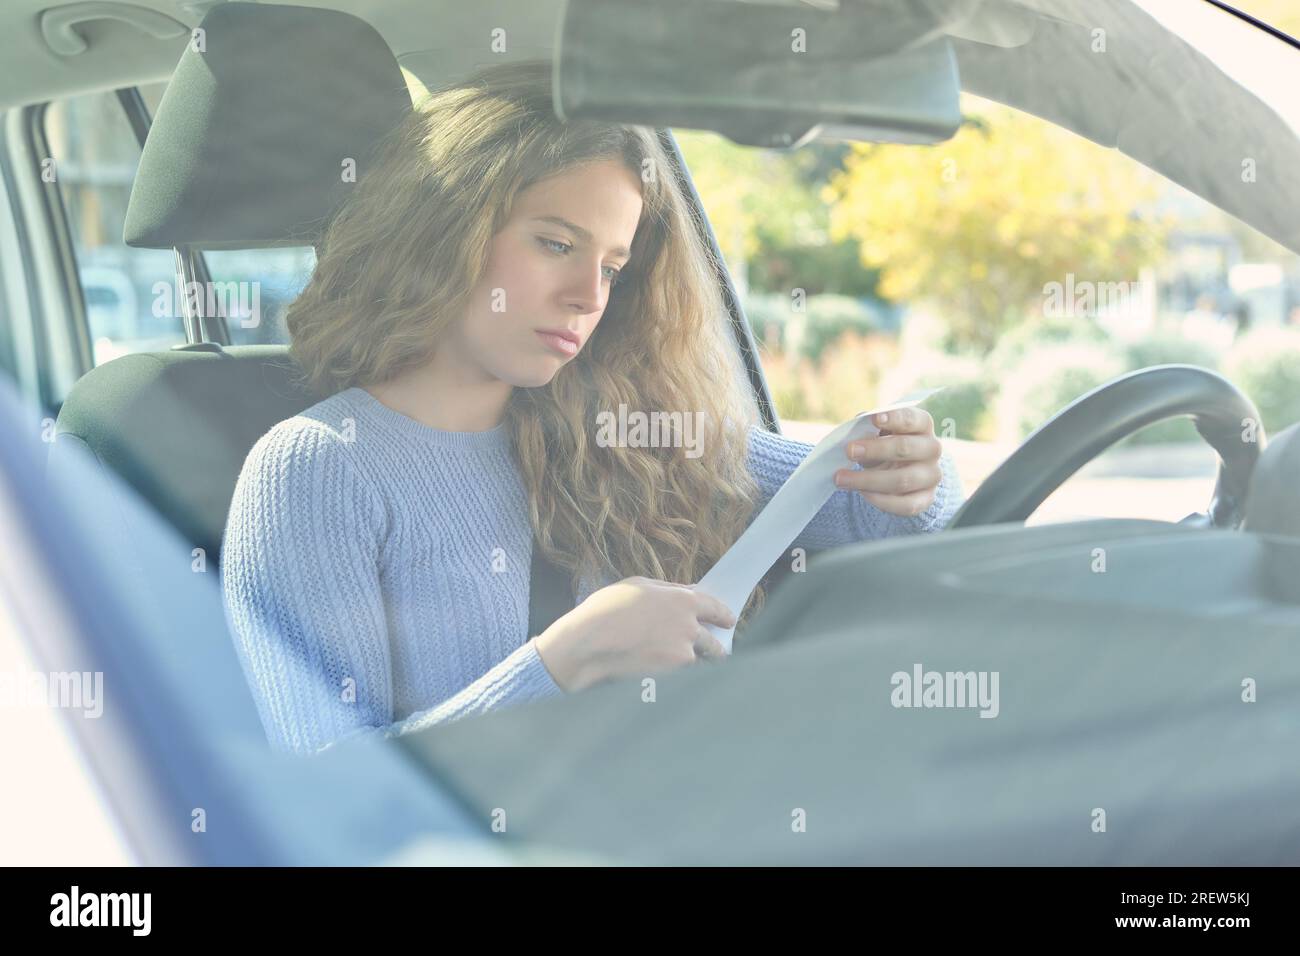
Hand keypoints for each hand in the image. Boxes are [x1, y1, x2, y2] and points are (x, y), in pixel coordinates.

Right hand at [533, 576, 733, 692]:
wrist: (588, 644)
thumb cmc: (606, 611)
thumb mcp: (637, 587)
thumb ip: (667, 590)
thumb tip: (687, 591)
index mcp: (682, 600)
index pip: (715, 607)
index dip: (724, 614)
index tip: (729, 621)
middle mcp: (688, 627)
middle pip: (713, 642)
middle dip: (716, 648)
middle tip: (717, 652)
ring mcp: (682, 654)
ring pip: (701, 663)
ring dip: (698, 665)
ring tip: (689, 669)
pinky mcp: (671, 676)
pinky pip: (685, 678)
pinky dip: (681, 678)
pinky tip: (670, 677)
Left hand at [833, 406, 942, 517]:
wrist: (899, 472)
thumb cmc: (884, 445)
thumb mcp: (877, 433)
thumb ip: (868, 428)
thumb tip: (856, 430)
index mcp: (922, 425)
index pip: (913, 419)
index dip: (895, 418)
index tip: (874, 419)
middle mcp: (932, 449)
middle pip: (906, 448)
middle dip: (875, 449)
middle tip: (849, 451)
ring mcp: (931, 476)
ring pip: (903, 479)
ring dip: (868, 480)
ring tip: (841, 478)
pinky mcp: (926, 499)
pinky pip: (906, 505)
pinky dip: (881, 500)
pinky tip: (862, 493)